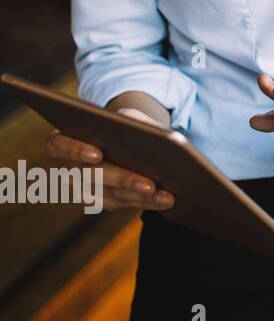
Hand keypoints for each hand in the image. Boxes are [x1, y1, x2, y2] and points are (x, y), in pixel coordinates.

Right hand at [44, 108, 174, 211]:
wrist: (130, 139)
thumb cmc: (125, 124)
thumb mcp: (128, 116)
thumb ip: (132, 121)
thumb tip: (151, 135)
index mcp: (66, 139)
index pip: (59, 145)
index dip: (76, 150)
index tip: (97, 154)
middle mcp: (70, 166)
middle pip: (92, 176)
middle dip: (124, 180)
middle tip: (150, 185)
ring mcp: (83, 187)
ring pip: (109, 195)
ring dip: (140, 197)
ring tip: (167, 197)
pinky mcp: (100, 200)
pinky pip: (121, 204)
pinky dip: (145, 202)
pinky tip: (164, 201)